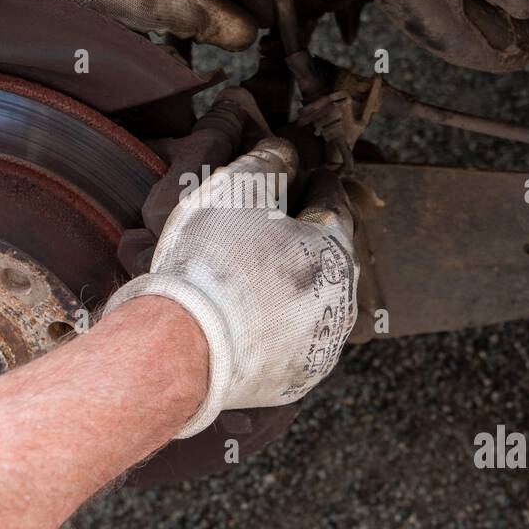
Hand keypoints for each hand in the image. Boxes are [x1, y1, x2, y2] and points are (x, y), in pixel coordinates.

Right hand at [105, 138, 358, 437]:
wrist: (187, 346)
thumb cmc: (215, 261)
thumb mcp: (238, 189)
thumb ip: (268, 161)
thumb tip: (284, 150)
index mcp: (333, 248)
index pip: (334, 203)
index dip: (319, 184)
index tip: (312, 175)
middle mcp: (340, 299)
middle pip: (329, 256)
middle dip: (311, 237)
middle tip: (289, 224)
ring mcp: (321, 344)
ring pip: (316, 302)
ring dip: (298, 285)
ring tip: (267, 273)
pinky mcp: (297, 378)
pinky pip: (294, 343)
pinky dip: (281, 326)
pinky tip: (256, 318)